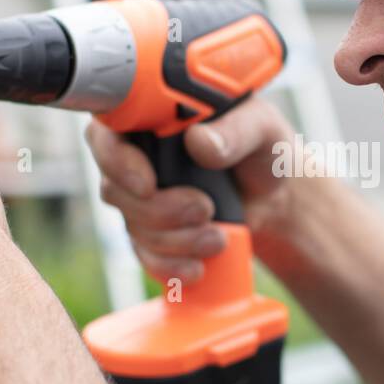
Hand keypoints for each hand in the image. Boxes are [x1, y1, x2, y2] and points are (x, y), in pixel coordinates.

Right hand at [84, 98, 297, 282]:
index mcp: (153, 118)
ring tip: (218, 238)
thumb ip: (235, 131)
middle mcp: (137, 155)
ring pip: (132, 225)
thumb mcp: (262, 130)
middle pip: (115, 188)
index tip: (149, 184)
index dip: (116, 160)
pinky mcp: (150, 231)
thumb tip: (200, 142)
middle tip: (204, 210)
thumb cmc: (264, 151)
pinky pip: (144, 255)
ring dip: (175, 240)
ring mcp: (140, 197)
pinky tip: (198, 266)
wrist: (275, 198)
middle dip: (160, 210)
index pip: (107, 132)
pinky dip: (171, 265)